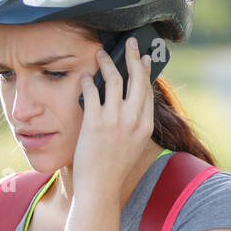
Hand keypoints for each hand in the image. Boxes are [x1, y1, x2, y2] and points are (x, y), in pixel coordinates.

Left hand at [73, 36, 154, 197]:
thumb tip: (129, 105)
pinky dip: (86, 80)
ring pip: (114, 80)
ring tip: (100, 53)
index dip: (146, 72)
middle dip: (134, 57)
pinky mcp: (95, 122)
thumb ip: (134, 125)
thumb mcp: (133, 146)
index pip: (147, 91)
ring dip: (107, 63)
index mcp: (145, 126)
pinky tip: (82, 76)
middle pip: (137, 79)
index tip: (144, 59)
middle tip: (130, 43)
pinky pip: (91, 92)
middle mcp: (133, 120)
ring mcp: (115, 120)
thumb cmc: (113, 169)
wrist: (100, 187)